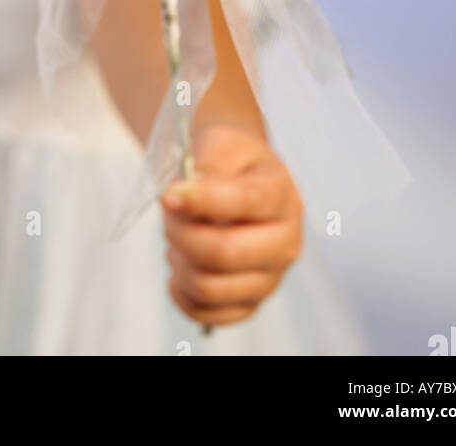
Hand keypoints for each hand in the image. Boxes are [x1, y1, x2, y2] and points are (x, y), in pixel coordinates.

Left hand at [161, 122, 302, 327]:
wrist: (238, 172)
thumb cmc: (228, 157)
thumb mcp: (219, 141)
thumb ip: (204, 166)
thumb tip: (183, 197)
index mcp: (283, 195)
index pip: (247, 202)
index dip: (201, 200)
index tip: (168, 195)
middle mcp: (286, 241)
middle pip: (226, 253)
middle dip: (182, 233)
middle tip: (168, 215)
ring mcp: (271, 278)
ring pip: (212, 288)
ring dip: (179, 262)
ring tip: (175, 238)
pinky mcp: (250, 303)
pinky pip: (208, 315)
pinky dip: (182, 294)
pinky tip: (177, 268)